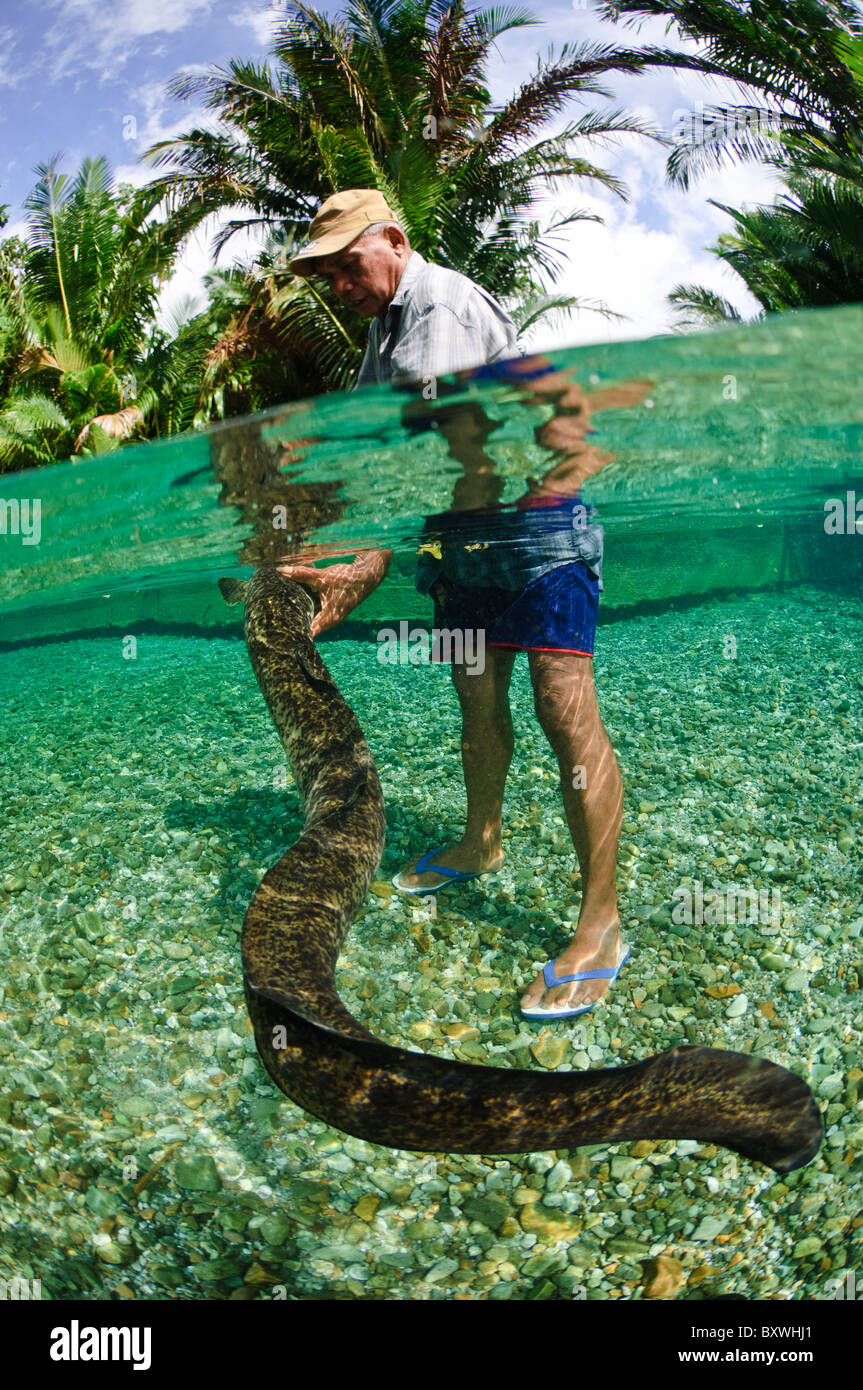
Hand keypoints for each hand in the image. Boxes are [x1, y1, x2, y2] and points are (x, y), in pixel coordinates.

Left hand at [276, 549, 391, 636]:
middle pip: (307, 627)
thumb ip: (301, 574)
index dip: (294, 632)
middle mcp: (329, 620)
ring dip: (299, 615)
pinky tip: (294, 601)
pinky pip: (314, 611)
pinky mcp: (330, 608)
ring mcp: (330, 615)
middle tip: (273, 622)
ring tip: (279, 613)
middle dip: (293, 623)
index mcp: (328, 618)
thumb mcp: (322, 577)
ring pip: (310, 618)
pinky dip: (305, 607)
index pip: (308, 633)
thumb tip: (281, 571)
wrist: (366, 575)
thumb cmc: (348, 579)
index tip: (278, 630)